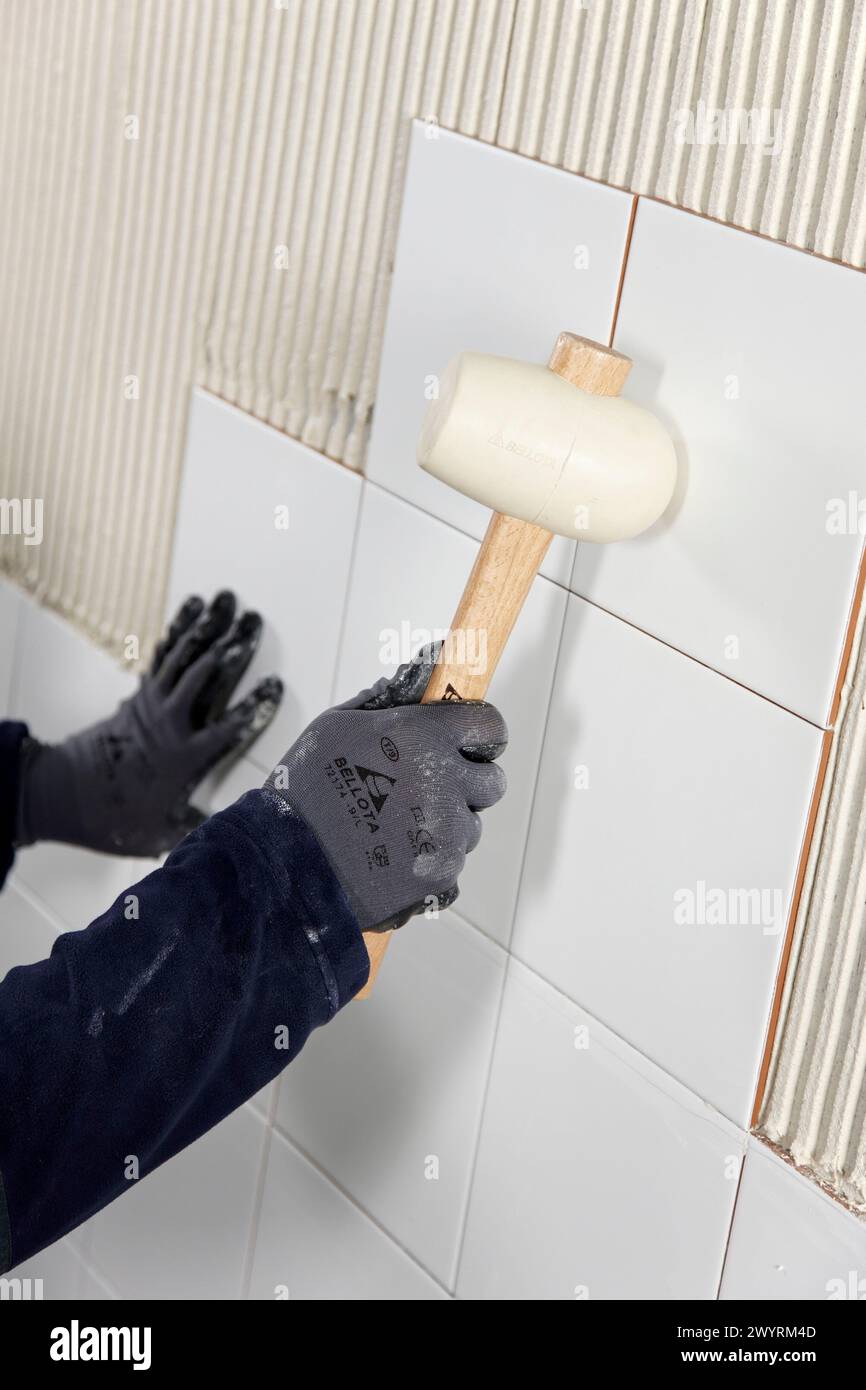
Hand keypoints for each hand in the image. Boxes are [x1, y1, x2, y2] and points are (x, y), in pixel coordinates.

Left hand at [16, 591, 282, 855]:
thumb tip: (233, 831)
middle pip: (209, 677)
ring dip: (205, 628)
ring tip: (223, 602)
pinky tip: (188, 617)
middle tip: (253, 621)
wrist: (64, 795)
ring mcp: (151, 707)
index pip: (231, 727)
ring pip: (183, 658)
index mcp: (186, 758)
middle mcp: (171, 725)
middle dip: (234, 646)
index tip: (275, 685)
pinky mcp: (135, 699)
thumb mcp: (163, 835)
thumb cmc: (115, 820)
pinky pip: (161, 661)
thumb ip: (200, 827)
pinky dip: (176, 636)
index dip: (256, 706)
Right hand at [264, 646, 506, 930]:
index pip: (490, 727)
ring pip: (471, 826)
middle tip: (429, 790)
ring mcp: (446, 831)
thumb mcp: (337, 727)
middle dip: (467, 784)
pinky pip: (453, 862)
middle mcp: (444, 781)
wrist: (285, 862)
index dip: (480, 736)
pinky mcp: (441, 872)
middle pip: (491, 782)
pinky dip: (431, 860)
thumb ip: (385, 702)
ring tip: (399, 827)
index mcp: (423, 736)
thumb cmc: (305, 789)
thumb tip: (419, 677)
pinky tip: (394, 855)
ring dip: (446, 825)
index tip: (464, 744)